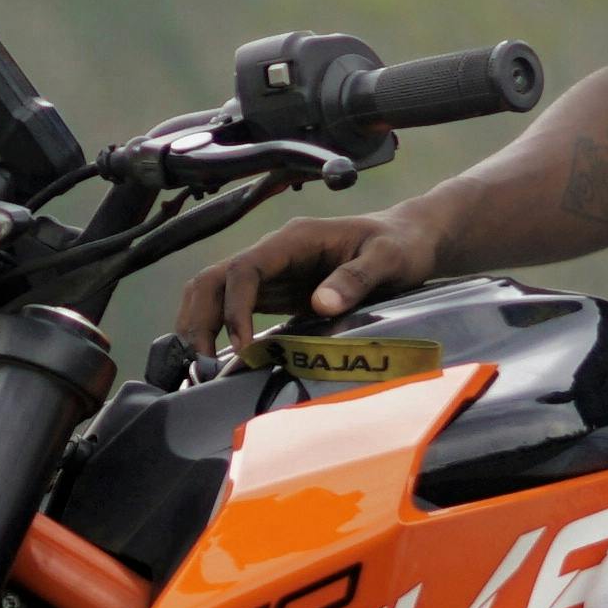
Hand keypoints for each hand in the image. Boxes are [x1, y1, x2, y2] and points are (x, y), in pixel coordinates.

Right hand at [169, 208, 442, 352]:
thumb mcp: (389, 259)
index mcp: (294, 239)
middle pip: (213, 279)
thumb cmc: (401, 245)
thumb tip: (321, 304)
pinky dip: (216, 330)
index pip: (244, 269)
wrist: (408, 240)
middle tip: (200, 366)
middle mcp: (273, 252)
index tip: (242, 346)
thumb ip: (356, 278)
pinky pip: (231, 306)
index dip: (235, 308)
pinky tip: (217, 360)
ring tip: (200, 368)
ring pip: (213, 291)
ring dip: (199, 326)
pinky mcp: (275, 290)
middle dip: (199, 320)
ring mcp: (271, 271)